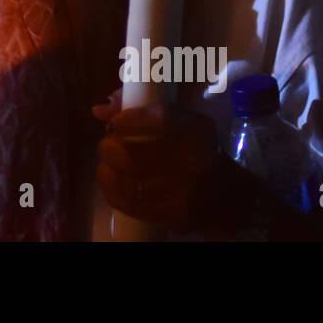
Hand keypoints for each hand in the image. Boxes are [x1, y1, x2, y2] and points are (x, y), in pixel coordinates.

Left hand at [93, 90, 221, 227]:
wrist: (222, 195)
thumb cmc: (197, 149)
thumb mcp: (181, 121)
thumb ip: (141, 108)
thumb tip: (100, 109)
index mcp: (197, 132)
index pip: (161, 119)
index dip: (130, 120)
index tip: (115, 122)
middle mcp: (192, 162)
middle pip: (133, 154)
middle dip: (110, 147)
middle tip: (108, 144)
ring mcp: (180, 193)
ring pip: (126, 180)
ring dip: (108, 169)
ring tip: (110, 163)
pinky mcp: (169, 215)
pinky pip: (128, 202)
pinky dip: (112, 189)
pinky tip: (113, 180)